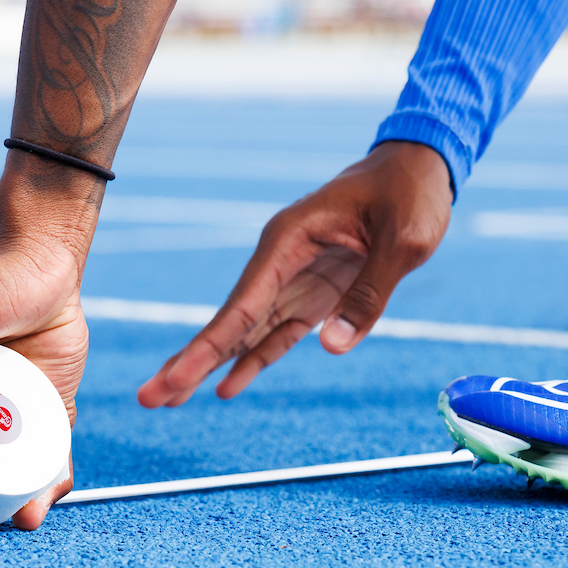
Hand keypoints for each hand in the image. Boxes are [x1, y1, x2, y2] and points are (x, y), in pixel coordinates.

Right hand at [137, 141, 453, 407]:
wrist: (418, 168)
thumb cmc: (409, 195)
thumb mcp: (402, 241)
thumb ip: (368, 294)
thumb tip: (330, 346)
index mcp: (288, 239)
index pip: (241, 305)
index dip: (208, 348)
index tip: (172, 380)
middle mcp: (280, 260)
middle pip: (230, 320)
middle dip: (192, 360)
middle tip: (148, 399)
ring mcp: (294, 276)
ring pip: (245, 330)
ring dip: (213, 364)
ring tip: (170, 397)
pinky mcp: (315, 291)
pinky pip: (278, 330)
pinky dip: (254, 358)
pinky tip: (228, 385)